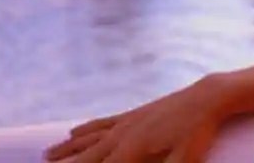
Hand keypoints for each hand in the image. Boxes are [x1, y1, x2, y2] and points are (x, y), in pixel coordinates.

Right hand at [43, 76, 228, 162]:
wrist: (206, 97)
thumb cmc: (197, 132)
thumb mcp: (184, 162)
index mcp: (131, 151)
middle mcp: (122, 136)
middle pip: (85, 156)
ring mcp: (126, 123)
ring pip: (88, 139)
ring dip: (67, 149)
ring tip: (46, 157)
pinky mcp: (132, 114)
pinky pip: (102, 123)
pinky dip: (85, 129)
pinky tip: (73, 132)